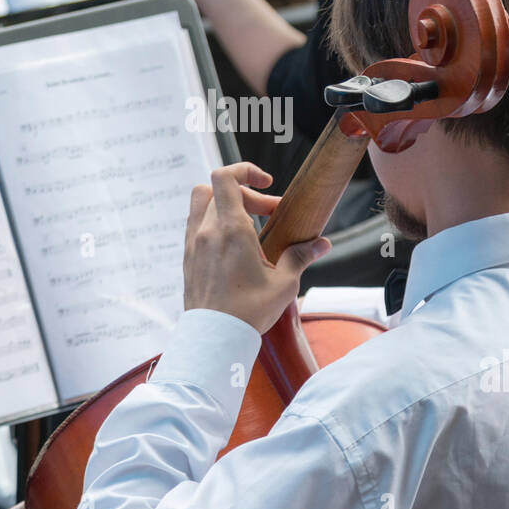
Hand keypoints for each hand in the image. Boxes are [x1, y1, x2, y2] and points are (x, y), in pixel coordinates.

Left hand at [183, 163, 330, 333]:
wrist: (214, 337)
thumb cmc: (247, 312)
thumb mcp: (283, 284)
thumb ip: (300, 257)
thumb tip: (321, 244)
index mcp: (230, 229)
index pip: (225, 177)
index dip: (245, 170)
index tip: (266, 184)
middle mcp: (207, 231)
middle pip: (219, 189)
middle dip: (247, 193)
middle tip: (270, 213)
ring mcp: (193, 243)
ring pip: (203, 202)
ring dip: (226, 204)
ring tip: (249, 224)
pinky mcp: (188, 257)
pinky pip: (197, 224)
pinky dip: (214, 222)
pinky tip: (234, 244)